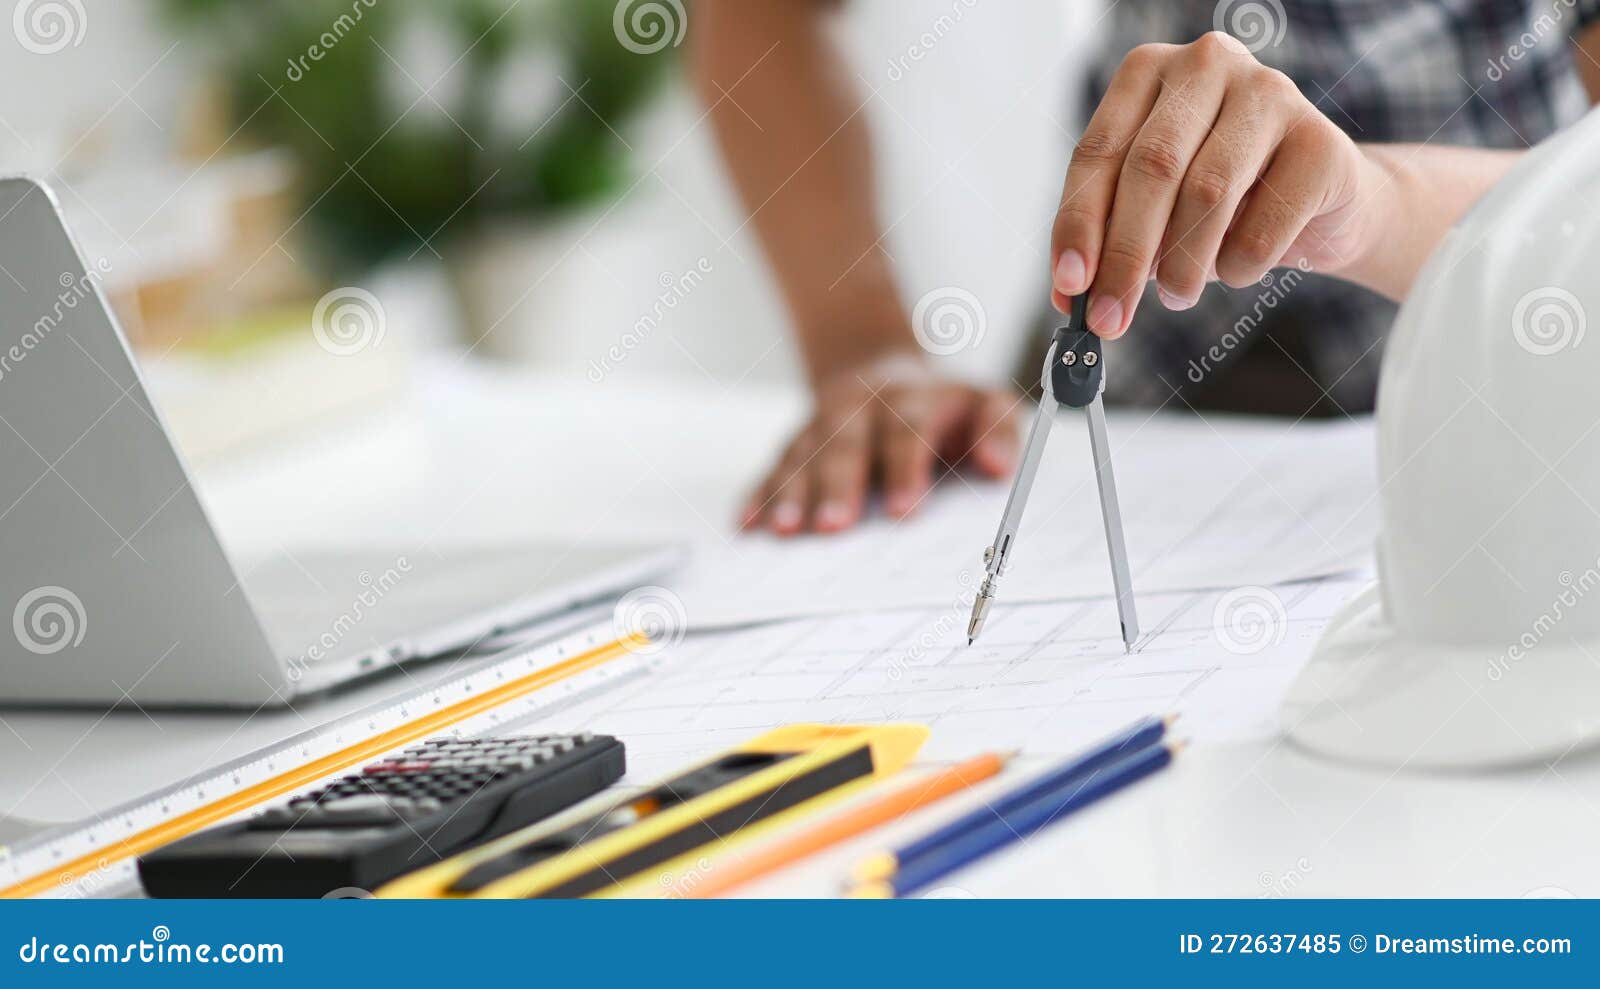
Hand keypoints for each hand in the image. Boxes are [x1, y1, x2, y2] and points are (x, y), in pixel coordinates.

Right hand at [741, 353, 1021, 535]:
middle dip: (838, 486)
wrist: (880, 367)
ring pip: (803, 456)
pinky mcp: (795, 442)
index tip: (904, 512)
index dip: (905, 470)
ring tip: (785, 530)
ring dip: (792, 492)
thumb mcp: (983, 401)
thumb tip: (999, 468)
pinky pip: (773, 467)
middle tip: (834, 527)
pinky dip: (758, 494)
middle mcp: (858, 409)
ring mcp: (821, 425)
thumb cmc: (941, 405)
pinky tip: (747, 524)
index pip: (906, 432)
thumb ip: (999, 429)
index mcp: (908, 400)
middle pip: (845, 445)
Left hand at [1050, 31, 1376, 335]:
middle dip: (1124, 255)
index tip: (1069, 284)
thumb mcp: (1152, 209)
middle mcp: (1207, 65)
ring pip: (1207, 192)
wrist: (1322, 203)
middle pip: (1152, 167)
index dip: (1078, 223)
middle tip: (1110, 318)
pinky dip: (1239, 266)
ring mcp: (1270, 93)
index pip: (1097, 151)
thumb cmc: (1222, 202)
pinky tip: (1236, 270)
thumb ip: (1108, 237)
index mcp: (1148, 71)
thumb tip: (1072, 295)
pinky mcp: (1320, 141)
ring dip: (1182, 266)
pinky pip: (1264, 223)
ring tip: (1177, 296)